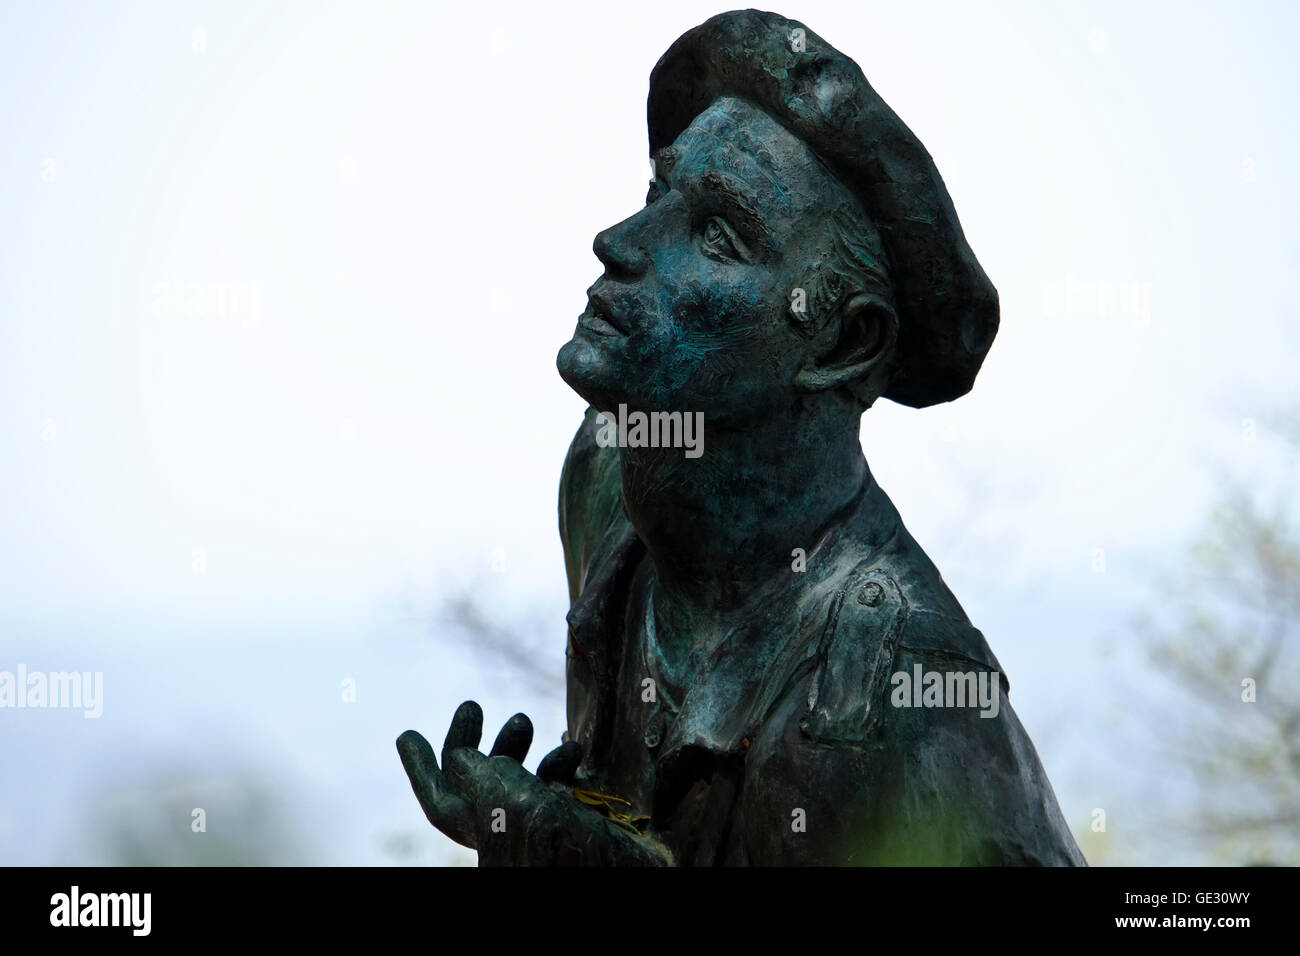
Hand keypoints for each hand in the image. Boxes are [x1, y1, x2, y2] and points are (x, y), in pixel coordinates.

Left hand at [397, 700, 666, 864]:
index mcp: (493, 836)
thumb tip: (459, 758)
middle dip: (470, 743)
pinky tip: (573, 752)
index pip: (444, 803)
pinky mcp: (575, 823)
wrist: (651, 868)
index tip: (405, 733)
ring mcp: (544, 828)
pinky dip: (556, 765)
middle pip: (474, 786)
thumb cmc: (585, 847)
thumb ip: (486, 778)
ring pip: (513, 782)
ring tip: (525, 720)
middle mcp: (512, 834)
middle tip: (472, 705)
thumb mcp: (523, 805)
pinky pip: (552, 789)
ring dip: (514, 747)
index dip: (421, 768)